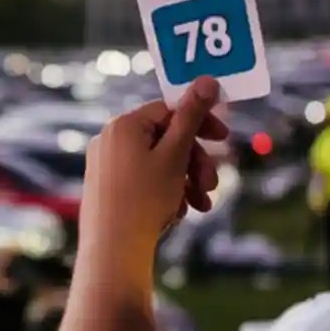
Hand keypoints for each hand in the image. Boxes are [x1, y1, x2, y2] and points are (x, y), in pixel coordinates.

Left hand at [80, 76, 228, 251]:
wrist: (113, 251)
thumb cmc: (144, 199)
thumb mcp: (175, 154)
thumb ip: (192, 116)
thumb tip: (207, 79)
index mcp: (122, 125)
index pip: (168, 110)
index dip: (199, 122)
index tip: (224, 136)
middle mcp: (109, 141)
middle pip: (165, 140)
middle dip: (195, 161)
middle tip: (213, 183)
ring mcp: (104, 166)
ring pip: (158, 164)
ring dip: (186, 181)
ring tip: (201, 205)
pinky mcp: (106, 190)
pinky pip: (143, 182)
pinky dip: (166, 193)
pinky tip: (177, 215)